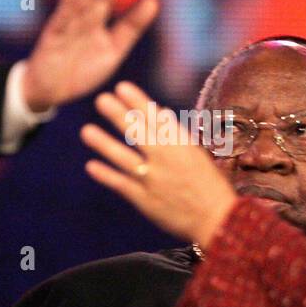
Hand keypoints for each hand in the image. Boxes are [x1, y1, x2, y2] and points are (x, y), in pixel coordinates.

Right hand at [22, 0, 158, 110]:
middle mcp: (83, 14)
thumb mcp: (114, 48)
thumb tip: (154, 0)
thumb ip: (132, 26)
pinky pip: (63, 20)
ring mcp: (68, 24)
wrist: (49, 92)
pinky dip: (70, 4)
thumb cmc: (80, 67)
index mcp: (97, 14)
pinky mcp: (54, 38)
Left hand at [80, 81, 239, 246]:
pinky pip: (122, 184)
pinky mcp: (145, 200)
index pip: (156, 118)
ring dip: (104, 143)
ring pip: (124, 158)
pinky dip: (106, 175)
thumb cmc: (211, 186)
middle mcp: (166, 159)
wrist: (219, 220)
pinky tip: (91, 165)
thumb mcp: (198, 155)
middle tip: (101, 99)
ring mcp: (154, 179)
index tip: (122, 87)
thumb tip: (160, 113)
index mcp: (182, 145)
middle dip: (118, 115)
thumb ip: (176, 136)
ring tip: (86, 131)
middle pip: (138, 133)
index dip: (137, 101)